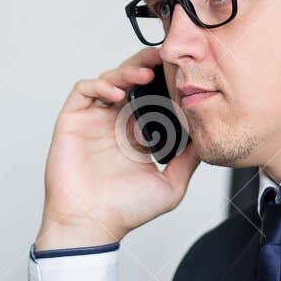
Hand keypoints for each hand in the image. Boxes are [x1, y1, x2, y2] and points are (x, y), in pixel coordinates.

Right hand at [35, 46, 202, 250]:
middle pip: (129, 79)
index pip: (150, 95)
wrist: (92, 224)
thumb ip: (188, 160)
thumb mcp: (171, 185)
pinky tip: (117, 93)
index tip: (182, 71)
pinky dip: (99, 84)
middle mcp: (114, 122)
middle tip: (164, 55)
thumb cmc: (125, 211)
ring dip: (126, 71)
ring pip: (108, 79)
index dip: (163, 80)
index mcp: (135, 133)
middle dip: (146, 63)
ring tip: (144, 74)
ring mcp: (92, 120)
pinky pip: (83, 90)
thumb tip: (207, 139)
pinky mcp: (72, 121)